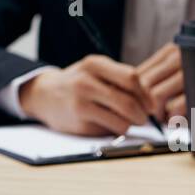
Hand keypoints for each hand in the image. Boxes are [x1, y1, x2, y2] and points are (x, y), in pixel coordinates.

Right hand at [18, 55, 158, 135]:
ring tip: (127, 122)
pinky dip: (117, 130)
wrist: (44, 94)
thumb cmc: (78, 83)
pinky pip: (110, 130)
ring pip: (122, 119)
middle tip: (143, 118)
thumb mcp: (95, 71)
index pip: (132, 78)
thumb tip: (150, 99)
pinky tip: (111, 125)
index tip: (150, 104)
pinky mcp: (78, 120)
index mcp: (95, 64)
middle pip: (129, 101)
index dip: (146, 94)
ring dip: (131, 124)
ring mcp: (81, 101)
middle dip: (142, 114)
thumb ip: (119, 79)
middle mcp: (86, 81)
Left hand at [135, 43, 186, 125]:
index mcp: (171, 52)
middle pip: (144, 85)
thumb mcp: (172, 76)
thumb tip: (120, 92)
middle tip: (149, 117)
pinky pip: (175, 108)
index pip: (138, 74)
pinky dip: (172, 119)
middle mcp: (181, 57)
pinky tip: (176, 121)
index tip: (133, 107)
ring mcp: (191, 72)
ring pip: (156, 96)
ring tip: (164, 119)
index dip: (132, 94)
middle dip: (143, 106)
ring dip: (157, 113)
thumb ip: (151, 79)